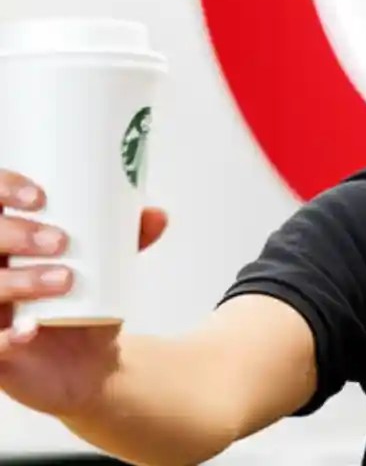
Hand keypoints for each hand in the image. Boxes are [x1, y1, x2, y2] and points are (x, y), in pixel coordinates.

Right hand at [0, 168, 167, 416]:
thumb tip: (158, 214)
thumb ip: (130, 241)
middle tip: (60, 241)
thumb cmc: (88, 306)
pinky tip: (30, 329)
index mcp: (6, 244)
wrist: (87, 366)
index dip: (3, 190)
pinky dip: (7, 336)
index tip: (39, 197)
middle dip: (16, 235)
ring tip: (65, 279)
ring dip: (19, 281)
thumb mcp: (110, 271)